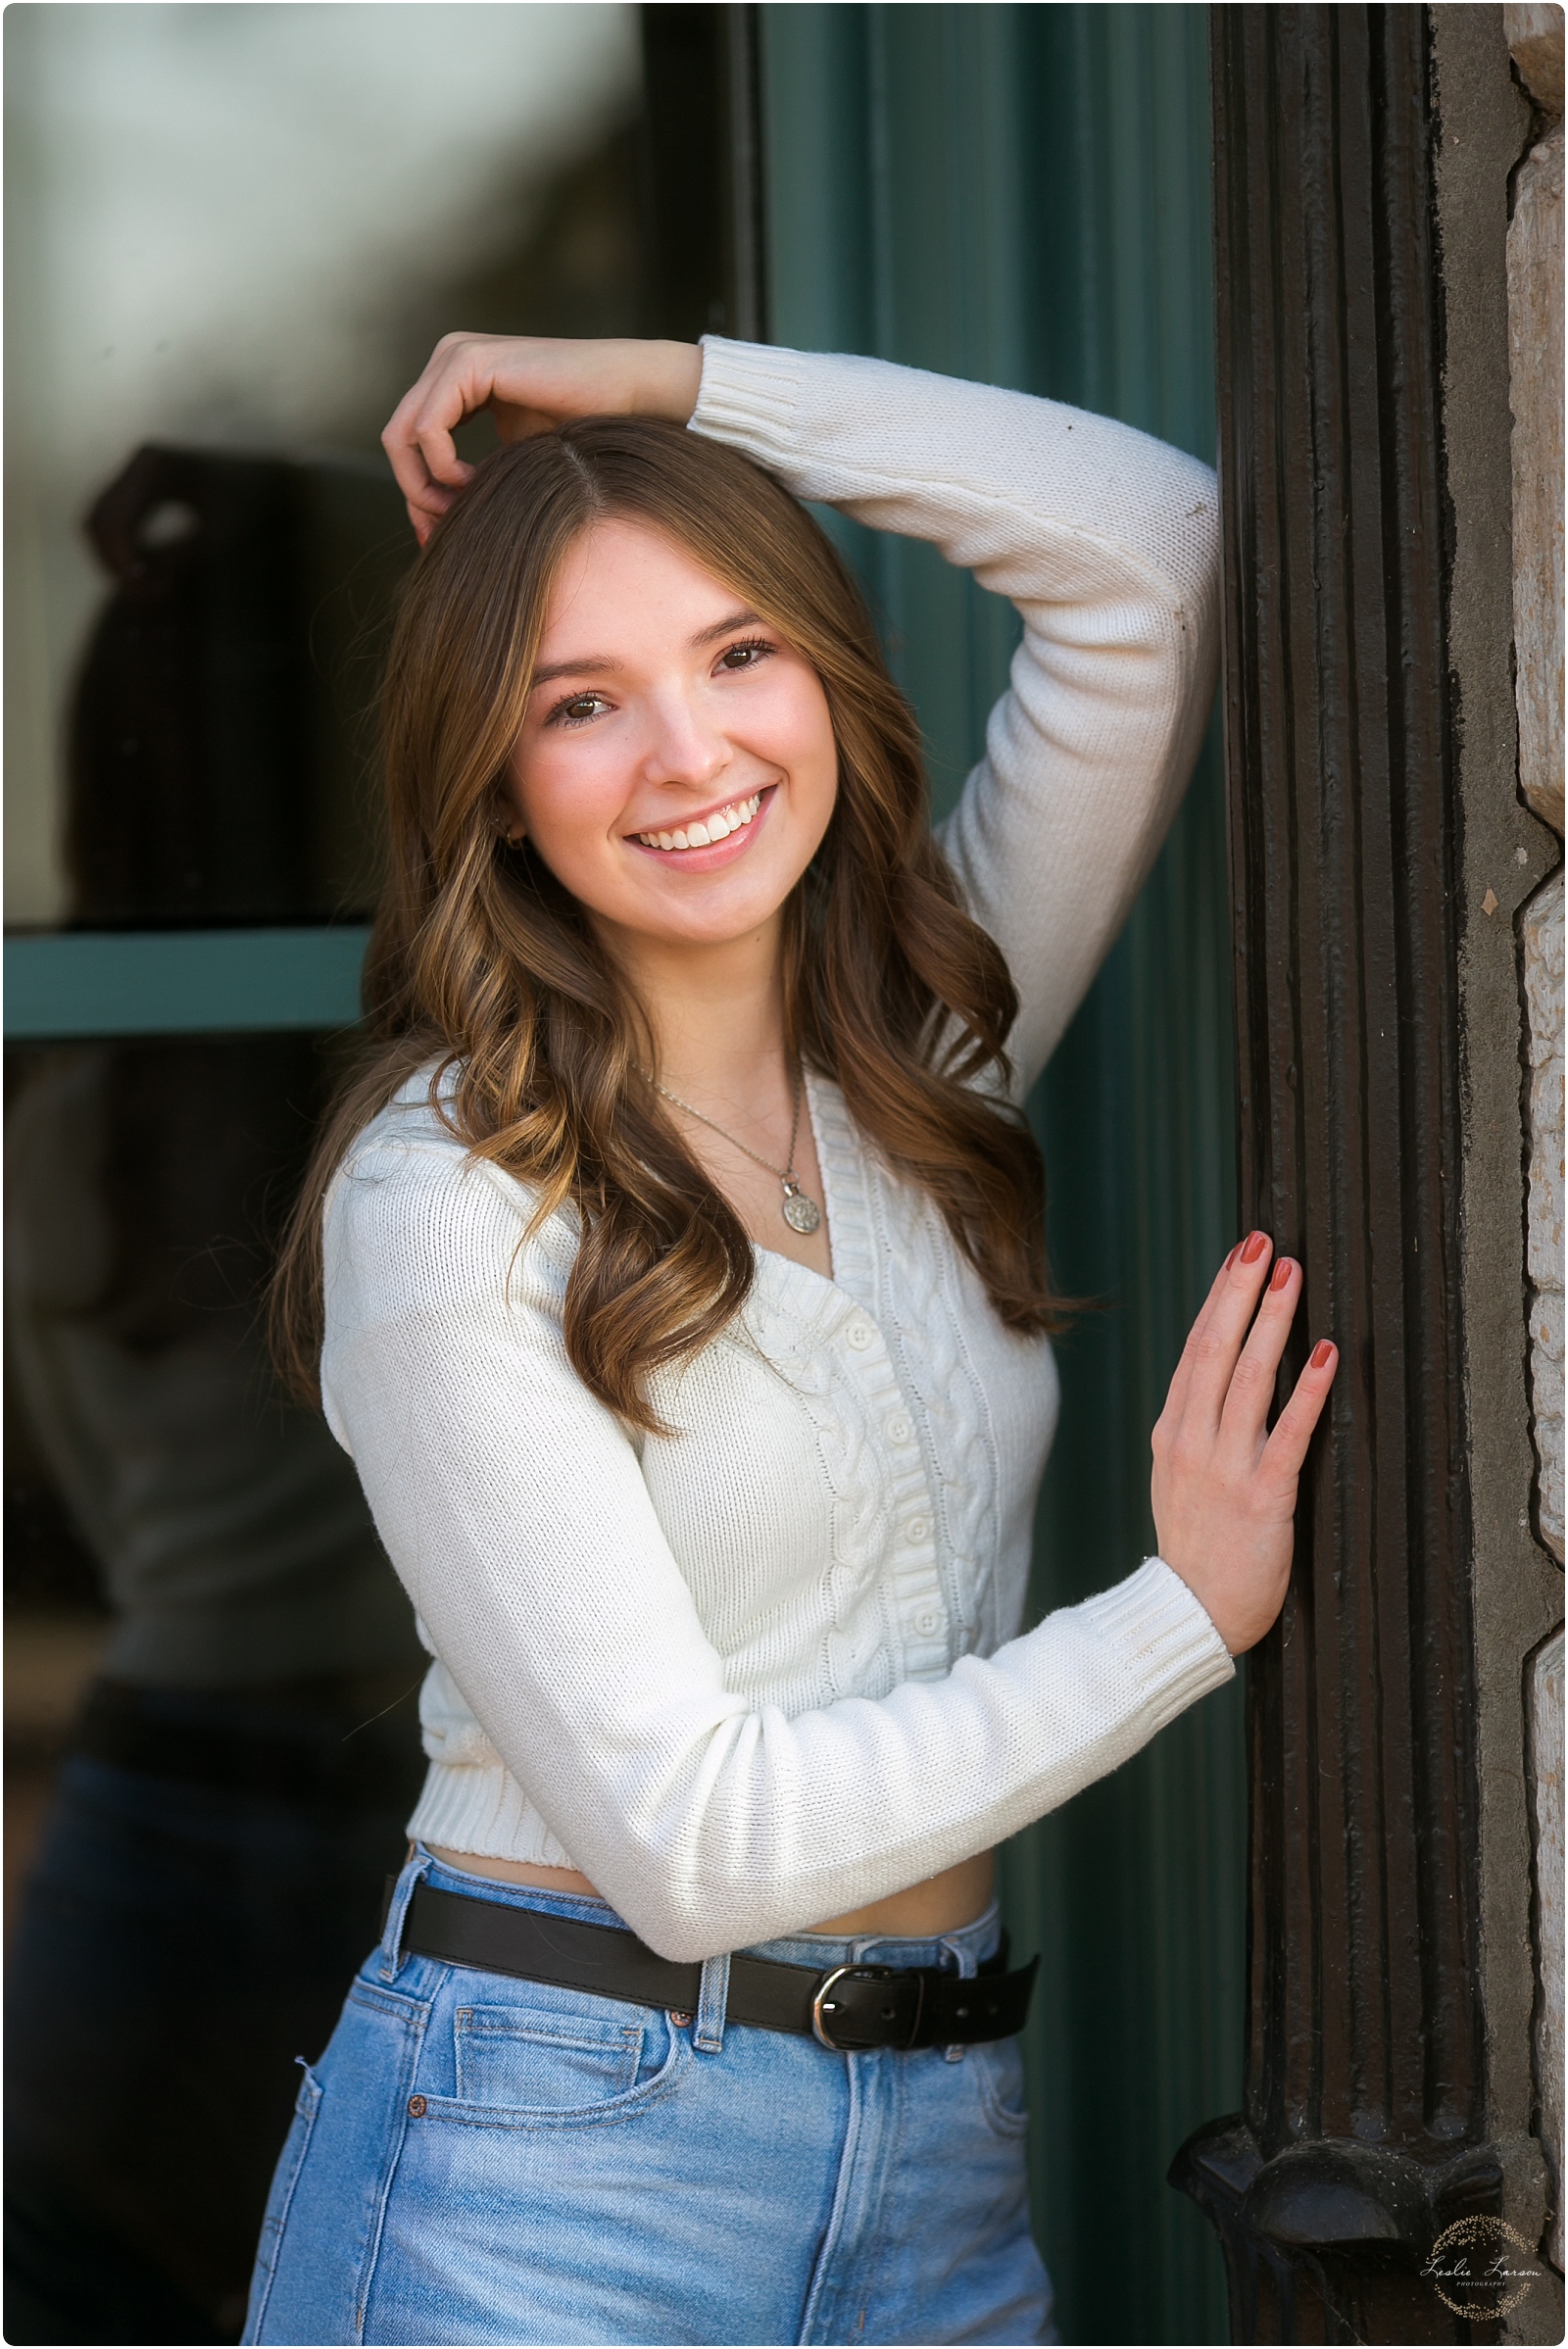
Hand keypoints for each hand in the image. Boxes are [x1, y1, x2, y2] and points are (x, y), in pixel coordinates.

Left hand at [381, 334, 703, 543]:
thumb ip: (473, 478)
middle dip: (415, 495)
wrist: (630, 395)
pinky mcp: (468, 363)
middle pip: (397, 441)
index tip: (436, 538)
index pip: (410, 442)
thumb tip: (428, 526)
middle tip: (442, 532)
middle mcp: (448, 361)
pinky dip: (443, 467)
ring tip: (464, 508)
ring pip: (401, 437)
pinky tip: (475, 482)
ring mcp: (454, 356)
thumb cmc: (584, 433)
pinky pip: (427, 430)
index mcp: (456, 380)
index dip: (416, 494)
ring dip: (426, 485)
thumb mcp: (513, 462)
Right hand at [1150, 1231, 1336, 1655]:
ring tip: (1291, 1278)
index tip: (1240, 1256)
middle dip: (1240, 1291)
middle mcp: (1192, 1441)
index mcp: (1172, 1433)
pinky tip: (1324, 1355)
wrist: (1189, 1616)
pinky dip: (1305, 1391)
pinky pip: (1287, 1434)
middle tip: (1263, 1243)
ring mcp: (1223, 1468)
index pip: (1195, 1349)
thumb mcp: (1178, 1479)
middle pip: (1214, 1349)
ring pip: (1246, 1379)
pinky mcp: (1260, 1497)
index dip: (1220, 1298)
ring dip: (1271, 1322)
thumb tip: (1218, 1378)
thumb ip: (1196, 1428)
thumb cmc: (1195, 1551)